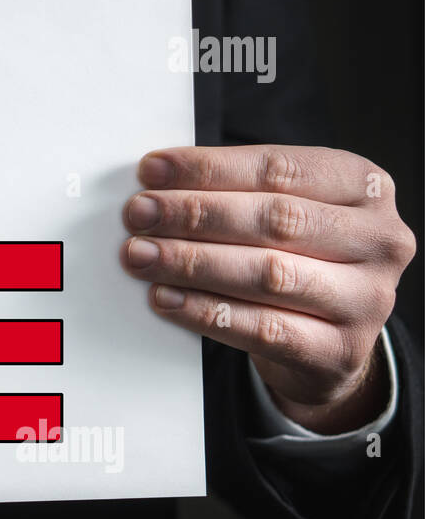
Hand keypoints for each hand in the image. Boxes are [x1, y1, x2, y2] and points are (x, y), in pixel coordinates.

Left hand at [120, 144, 414, 433]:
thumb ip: (234, 192)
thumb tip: (155, 182)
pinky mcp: (342, 350)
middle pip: (275, 219)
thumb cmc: (295, 258)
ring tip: (141, 255)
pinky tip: (165, 298)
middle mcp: (380, 238)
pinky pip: (262, 328)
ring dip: (192, 262)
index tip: (151, 170)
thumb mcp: (284, 213)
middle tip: (139, 213)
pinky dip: (206, 311)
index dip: (209, 168)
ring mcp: (368, 298)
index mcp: (365, 186)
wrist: (329, 343)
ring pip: (268, 274)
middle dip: (194, 214)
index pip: (280, 168)